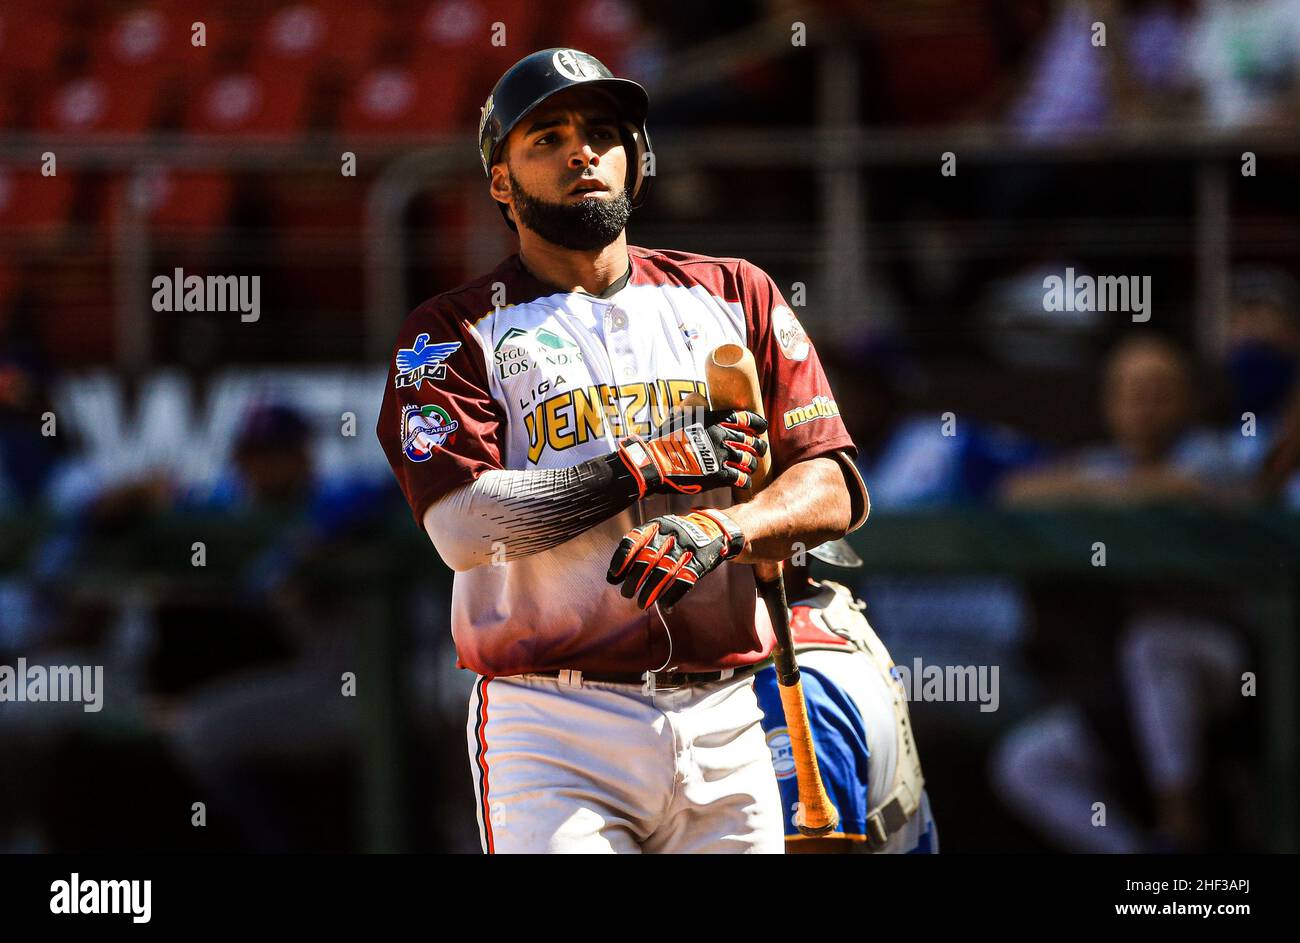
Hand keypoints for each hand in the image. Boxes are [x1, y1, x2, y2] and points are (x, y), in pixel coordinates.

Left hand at [606, 509, 744, 608]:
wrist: (715, 528)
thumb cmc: (677, 536)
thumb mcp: (659, 533)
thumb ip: (638, 551)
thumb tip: (612, 576)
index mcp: (657, 525)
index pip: (634, 539)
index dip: (622, 558)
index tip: (614, 575)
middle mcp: (671, 534)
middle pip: (648, 558)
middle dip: (635, 579)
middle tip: (627, 594)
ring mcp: (687, 547)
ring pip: (664, 571)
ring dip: (651, 590)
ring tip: (641, 603)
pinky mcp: (701, 561)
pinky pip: (685, 580)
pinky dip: (673, 595)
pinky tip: (664, 606)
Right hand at [615, 409, 767, 496]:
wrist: (655, 462)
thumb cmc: (663, 439)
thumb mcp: (679, 416)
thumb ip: (693, 409)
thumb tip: (697, 399)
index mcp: (713, 420)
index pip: (745, 418)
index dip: (757, 422)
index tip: (762, 427)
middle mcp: (721, 436)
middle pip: (751, 440)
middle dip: (759, 446)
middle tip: (760, 449)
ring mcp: (720, 456)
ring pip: (748, 460)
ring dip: (752, 464)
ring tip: (750, 467)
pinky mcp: (717, 476)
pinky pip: (740, 478)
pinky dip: (744, 481)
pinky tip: (744, 482)